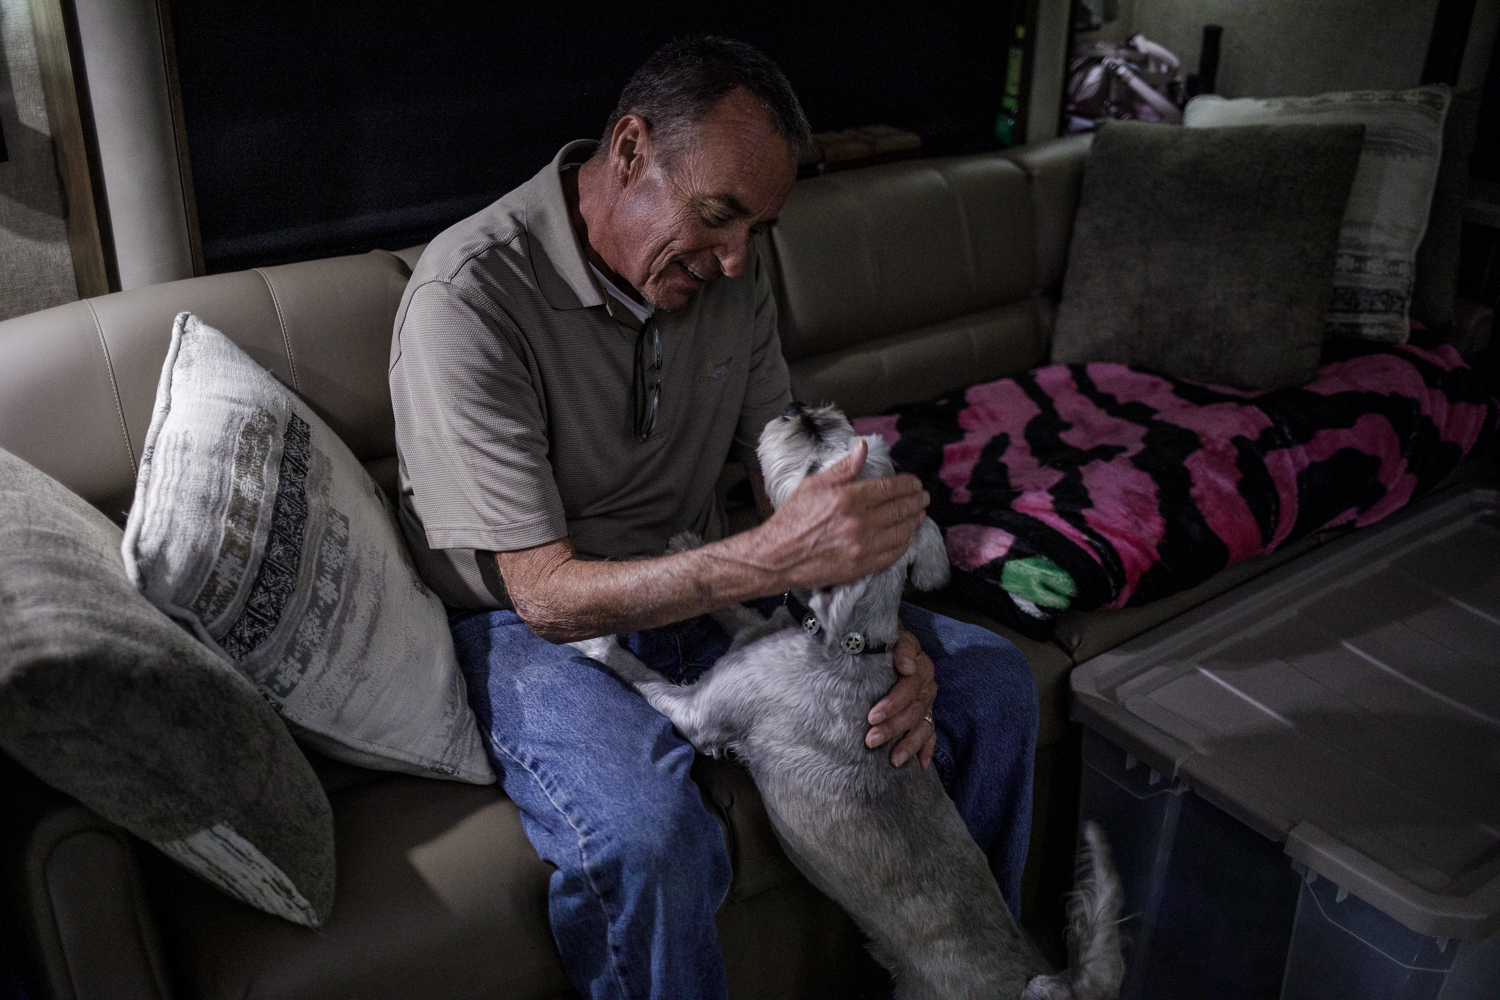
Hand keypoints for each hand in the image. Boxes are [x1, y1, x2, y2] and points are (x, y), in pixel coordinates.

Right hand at [758, 440, 929, 590]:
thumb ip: (844, 468)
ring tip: (919, 514)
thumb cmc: (792, 519)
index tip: (915, 483)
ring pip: (902, 531)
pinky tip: (907, 536)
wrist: (777, 557)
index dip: (908, 484)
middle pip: (901, 509)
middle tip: (923, 497)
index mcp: (848, 498)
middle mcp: (860, 522)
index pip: (891, 488)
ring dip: (915, 521)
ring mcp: (863, 547)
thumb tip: (863, 447)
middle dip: (917, 501)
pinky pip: (894, 553)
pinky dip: (905, 543)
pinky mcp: (863, 566)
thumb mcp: (814, 485)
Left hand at [865, 624, 936, 767]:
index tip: (873, 715)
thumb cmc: (878, 640)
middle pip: (914, 708)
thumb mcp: (885, 635)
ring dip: (909, 743)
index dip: (894, 701)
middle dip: (893, 726)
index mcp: (918, 662)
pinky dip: (927, 749)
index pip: (910, 685)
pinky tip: (922, 765)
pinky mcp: (926, 713)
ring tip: (893, 759)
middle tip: (871, 739)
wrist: (879, 640)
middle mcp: (926, 683)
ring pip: (923, 724)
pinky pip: (931, 733)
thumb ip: (897, 646)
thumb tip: (907, 665)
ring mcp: (927, 700)